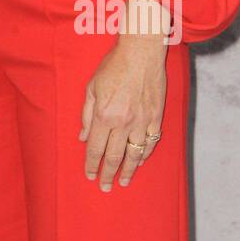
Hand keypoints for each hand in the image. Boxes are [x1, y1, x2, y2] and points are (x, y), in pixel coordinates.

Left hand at [80, 0, 167, 190]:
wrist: (141, 53)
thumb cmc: (113, 66)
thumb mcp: (91, 87)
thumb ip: (86, 115)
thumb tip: (83, 137)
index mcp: (104, 115)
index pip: (95, 148)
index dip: (91, 164)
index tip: (89, 175)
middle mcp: (123, 122)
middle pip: (114, 156)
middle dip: (108, 174)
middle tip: (105, 187)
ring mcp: (142, 121)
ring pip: (134, 154)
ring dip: (128, 170)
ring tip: (123, 181)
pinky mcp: (156, 117)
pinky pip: (150, 142)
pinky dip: (145, 155)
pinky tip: (139, 161)